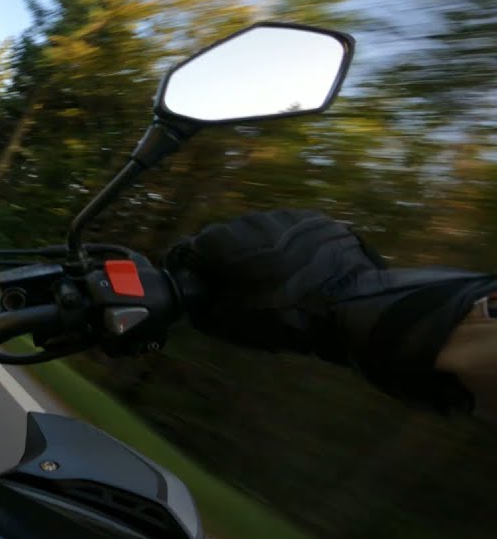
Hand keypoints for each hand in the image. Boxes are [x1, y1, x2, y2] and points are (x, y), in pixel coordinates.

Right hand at [165, 209, 496, 410]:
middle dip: (229, 260)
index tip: (202, 288)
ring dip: (261, 252)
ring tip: (276, 281)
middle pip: (228, 239)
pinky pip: (293, 234)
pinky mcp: (317, 219)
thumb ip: (202, 308)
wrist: (348, 303)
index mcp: (220, 240)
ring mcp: (285, 215)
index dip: (194, 270)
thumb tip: (194, 302)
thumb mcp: (230, 322)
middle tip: (241, 289)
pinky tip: (302, 272)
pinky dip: (291, 249)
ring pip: (262, 233)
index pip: (191, 249)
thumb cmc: (280, 315)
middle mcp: (248, 219)